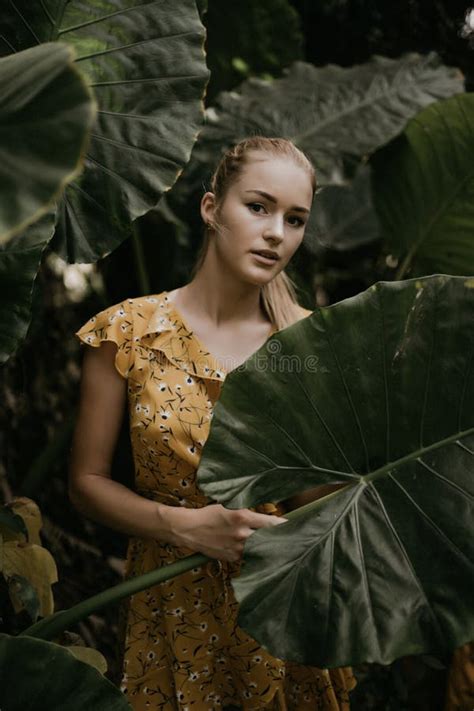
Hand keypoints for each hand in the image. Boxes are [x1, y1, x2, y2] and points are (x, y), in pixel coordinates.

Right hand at [165, 503, 286, 561]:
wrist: (190, 529)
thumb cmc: (211, 514)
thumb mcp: (231, 506)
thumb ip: (250, 511)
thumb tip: (270, 516)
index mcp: (243, 517)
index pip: (272, 523)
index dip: (286, 526)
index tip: (297, 527)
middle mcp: (242, 535)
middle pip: (269, 539)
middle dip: (281, 539)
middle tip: (294, 540)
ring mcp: (237, 549)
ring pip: (260, 550)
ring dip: (268, 548)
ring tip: (279, 547)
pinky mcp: (232, 559)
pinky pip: (249, 557)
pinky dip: (255, 555)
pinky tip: (260, 553)